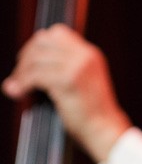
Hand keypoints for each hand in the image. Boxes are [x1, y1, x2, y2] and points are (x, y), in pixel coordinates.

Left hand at [2, 24, 130, 162]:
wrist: (105, 130)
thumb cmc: (92, 113)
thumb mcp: (84, 82)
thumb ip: (65, 68)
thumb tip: (32, 62)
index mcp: (90, 54)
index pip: (57, 33)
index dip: (38, 44)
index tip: (28, 60)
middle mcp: (85, 56)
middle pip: (43, 41)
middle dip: (25, 57)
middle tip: (18, 75)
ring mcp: (77, 66)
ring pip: (36, 59)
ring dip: (20, 73)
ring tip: (15, 87)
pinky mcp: (68, 81)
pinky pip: (35, 75)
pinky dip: (22, 84)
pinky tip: (18, 93)